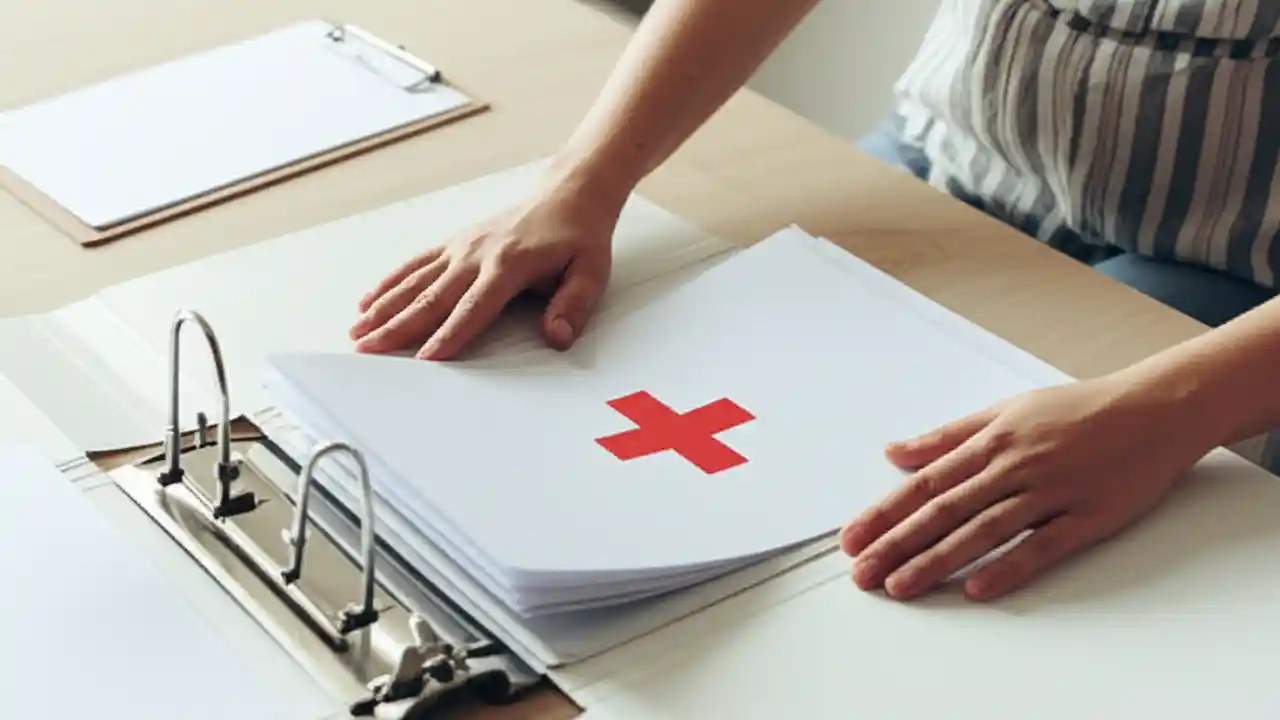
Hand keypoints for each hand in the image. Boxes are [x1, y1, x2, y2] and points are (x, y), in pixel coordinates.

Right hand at [349, 179, 619, 359]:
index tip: (427, 358)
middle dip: (397, 326)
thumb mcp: (591, 272)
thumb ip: (573, 306)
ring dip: (384, 308)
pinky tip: (368, 301)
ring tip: (357, 332)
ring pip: (415, 281)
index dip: (449, 334)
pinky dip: (390, 282)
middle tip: (368, 350)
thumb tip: (556, 336)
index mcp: (510, 265)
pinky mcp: (455, 242)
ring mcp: (462, 247)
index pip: (473, 308)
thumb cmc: (579, 237)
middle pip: (431, 297)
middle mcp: (477, 254)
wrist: (569, 195)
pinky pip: (416, 263)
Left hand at [839, 373, 1215, 601]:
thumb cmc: (1078, 409)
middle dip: (898, 544)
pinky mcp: (1087, 517)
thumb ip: (947, 436)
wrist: (1154, 408)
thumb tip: (895, 451)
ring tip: (901, 586)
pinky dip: (1008, 568)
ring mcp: (1050, 493)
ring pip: (982, 532)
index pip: (926, 483)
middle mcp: (1013, 467)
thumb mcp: (1006, 409)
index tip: (853, 537)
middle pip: (944, 511)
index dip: (885, 512)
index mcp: (991, 441)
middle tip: (863, 572)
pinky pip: (1042, 547)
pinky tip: (977, 588)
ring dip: (937, 561)